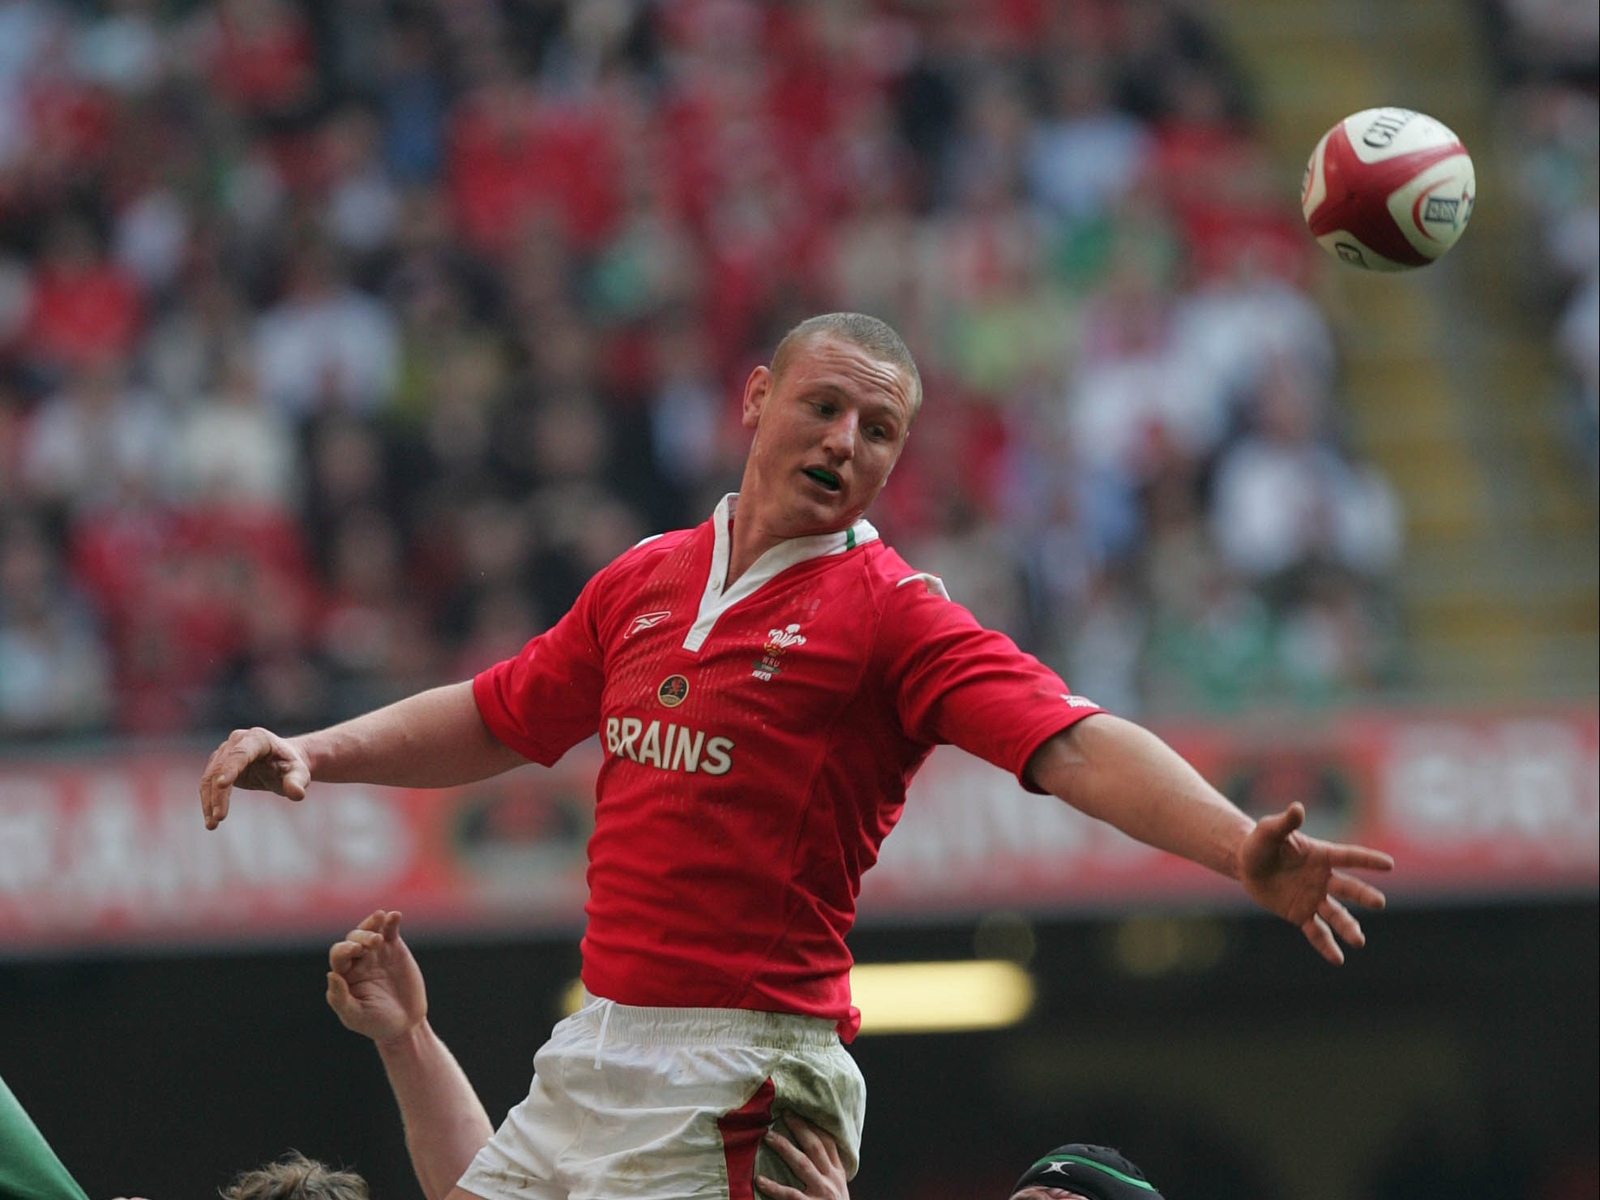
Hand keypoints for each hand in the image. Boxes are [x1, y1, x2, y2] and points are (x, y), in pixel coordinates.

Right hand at [200, 726, 310, 828]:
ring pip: (211, 777)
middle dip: (218, 793)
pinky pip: (209, 784)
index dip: (231, 768)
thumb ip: (297, 782)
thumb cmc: (292, 767)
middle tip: (219, 818)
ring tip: (212, 824)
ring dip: (209, 801)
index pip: (241, 753)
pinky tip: (211, 820)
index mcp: (258, 738)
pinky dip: (208, 801)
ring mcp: (225, 751)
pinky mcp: (218, 764)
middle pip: (222, 767)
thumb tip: (297, 794)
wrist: (284, 764)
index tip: (222, 785)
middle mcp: (238, 740)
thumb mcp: (299, 774)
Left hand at [326, 910, 426, 1044]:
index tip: (355, 950)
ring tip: (382, 918)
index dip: (344, 950)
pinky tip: (394, 915)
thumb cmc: (375, 1023)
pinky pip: (391, 931)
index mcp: (344, 975)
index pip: (338, 955)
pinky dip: (391, 921)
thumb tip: (330, 974)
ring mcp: (377, 953)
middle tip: (373, 943)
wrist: (405, 1023)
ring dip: (373, 924)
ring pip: (370, 930)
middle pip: (353, 939)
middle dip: (361, 937)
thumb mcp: (355, 1015)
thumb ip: (340, 998)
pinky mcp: (395, 949)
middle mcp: (358, 961)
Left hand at [755, 1114, 849, 1199]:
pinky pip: (789, 1194)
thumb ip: (828, 1172)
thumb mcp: (838, 1190)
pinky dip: (773, 1187)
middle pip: (816, 1147)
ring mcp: (822, 1193)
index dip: (815, 1126)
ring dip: (785, 1148)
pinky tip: (760, 1179)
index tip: (801, 1111)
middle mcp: (832, 1180)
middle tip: (784, 1113)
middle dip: (800, 1128)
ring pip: (803, 1164)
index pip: (828, 1144)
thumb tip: (811, 1152)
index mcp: (838, 1175)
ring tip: (769, 1137)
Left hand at [1239, 802, 1392, 963]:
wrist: (1247, 864)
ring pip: (1336, 914)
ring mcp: (1313, 898)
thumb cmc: (1260, 843)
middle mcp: (1322, 878)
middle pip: (1347, 888)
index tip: (1389, 864)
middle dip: (1363, 895)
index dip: (1368, 860)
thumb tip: (1297, 808)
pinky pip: (1316, 932)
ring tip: (1359, 941)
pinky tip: (1338, 960)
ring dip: (1348, 927)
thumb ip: (1284, 822)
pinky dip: (1326, 945)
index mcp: (1320, 856)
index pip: (1348, 857)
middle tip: (1379, 903)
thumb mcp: (1268, 831)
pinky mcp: (1301, 914)